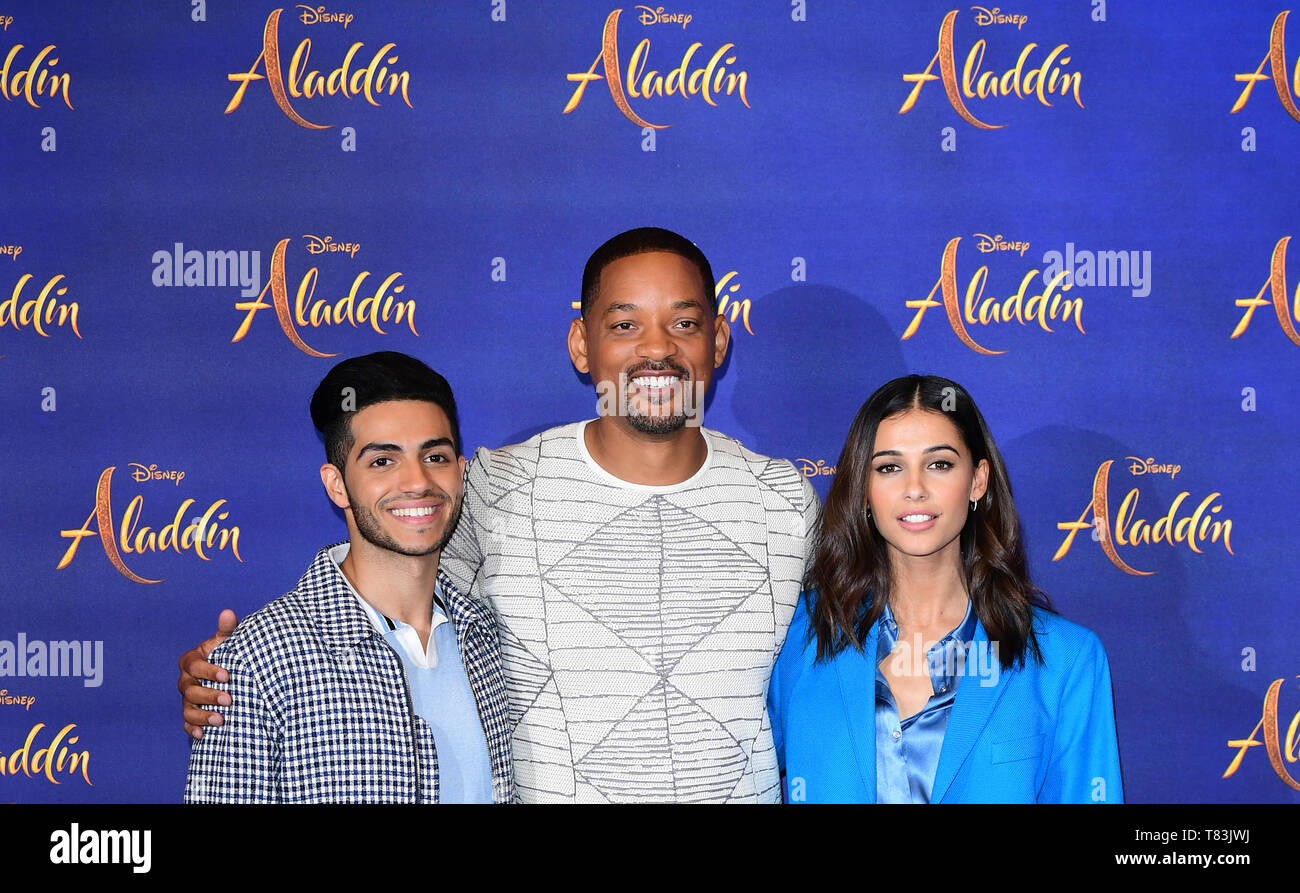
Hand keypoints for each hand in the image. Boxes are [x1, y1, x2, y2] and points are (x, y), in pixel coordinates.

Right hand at [178, 609, 237, 738]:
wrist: (228, 675)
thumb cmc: (226, 654)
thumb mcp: (226, 642)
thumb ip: (227, 629)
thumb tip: (228, 612)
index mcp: (191, 661)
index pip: (194, 666)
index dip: (209, 671)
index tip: (227, 676)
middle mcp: (185, 681)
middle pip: (191, 690)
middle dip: (209, 695)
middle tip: (230, 700)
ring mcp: (186, 699)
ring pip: (188, 709)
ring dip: (202, 715)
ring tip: (221, 720)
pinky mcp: (190, 715)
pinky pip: (187, 724)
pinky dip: (193, 730)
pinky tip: (203, 735)